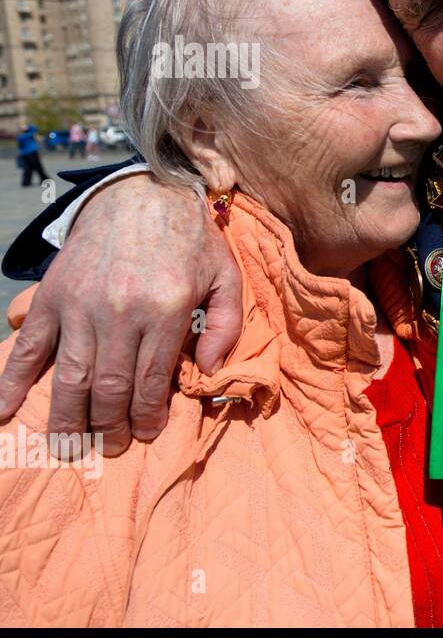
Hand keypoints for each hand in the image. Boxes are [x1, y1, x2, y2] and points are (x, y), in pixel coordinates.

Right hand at [0, 174, 241, 454]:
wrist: (142, 191)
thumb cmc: (190, 239)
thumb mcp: (225, 276)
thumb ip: (226, 324)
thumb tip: (210, 369)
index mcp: (166, 310)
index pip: (152, 382)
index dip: (148, 416)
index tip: (147, 433)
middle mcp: (120, 312)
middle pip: (109, 388)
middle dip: (111, 426)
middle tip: (115, 446)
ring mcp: (80, 306)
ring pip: (71, 377)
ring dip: (69, 419)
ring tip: (71, 446)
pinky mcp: (53, 296)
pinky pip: (29, 347)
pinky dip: (12, 382)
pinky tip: (3, 413)